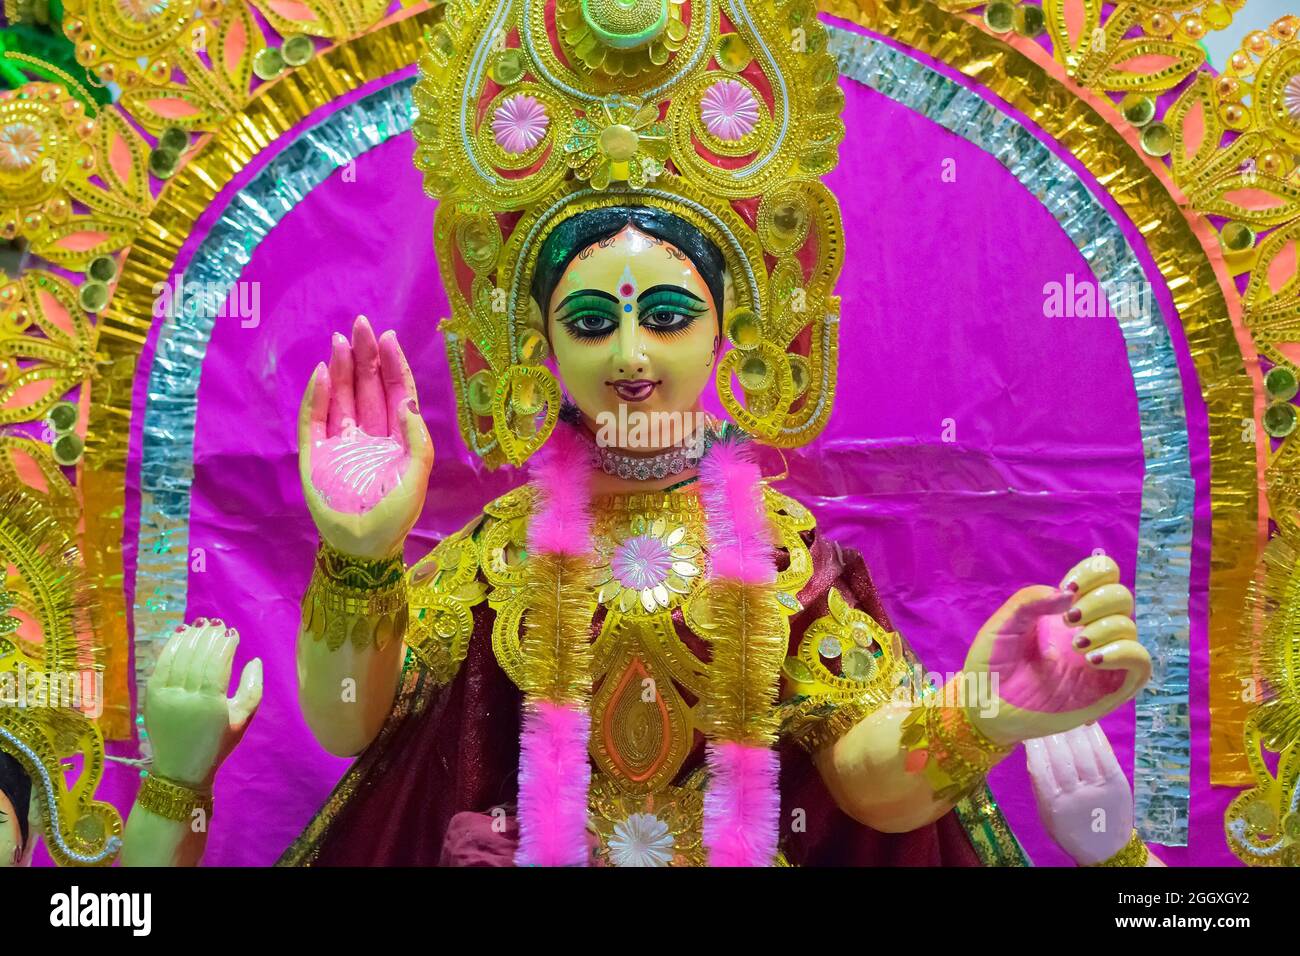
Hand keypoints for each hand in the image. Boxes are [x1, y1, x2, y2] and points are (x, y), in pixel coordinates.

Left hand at [145, 619, 262, 788]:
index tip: (232, 633)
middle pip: (198, 656)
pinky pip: (162, 664)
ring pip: (180, 657)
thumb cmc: (217, 744)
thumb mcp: (243, 720)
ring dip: (191, 637)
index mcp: (211, 703)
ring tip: (201, 625)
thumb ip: (253, 689)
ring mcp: (166, 696)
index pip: (218, 663)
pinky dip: (171, 647)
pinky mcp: (151, 696)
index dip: (225, 644)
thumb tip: (255, 660)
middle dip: (209, 636)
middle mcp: (186, 697)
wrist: (180, 769)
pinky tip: (181, 635)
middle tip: (218, 624)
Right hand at [299, 315, 433, 559]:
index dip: (392, 366)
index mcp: (396, 438)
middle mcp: (368, 434)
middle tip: (360, 326)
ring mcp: (341, 442)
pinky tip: (322, 374)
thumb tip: (408, 401)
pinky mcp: (317, 454)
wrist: (363, 547)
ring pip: (342, 397)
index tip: (388, 338)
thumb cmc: (395, 516)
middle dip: (364, 357)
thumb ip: (417, 439)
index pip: (395, 393)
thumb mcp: (417, 477)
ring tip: (340, 341)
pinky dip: (317, 397)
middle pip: (367, 387)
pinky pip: (315, 419)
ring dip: (341, 369)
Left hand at [963, 554, 1149, 744]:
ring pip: (1129, 627)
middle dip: (1099, 600)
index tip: (1070, 588)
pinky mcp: (1109, 687)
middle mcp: (1089, 630)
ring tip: (1076, 645)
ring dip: (1106, 628)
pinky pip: (1139, 663)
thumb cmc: (992, 665)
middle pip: (1120, 597)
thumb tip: (1069, 595)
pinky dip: (1124, 653)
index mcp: (1065, 610)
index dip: (1094, 573)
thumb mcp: (1004, 624)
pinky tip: (1093, 659)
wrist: (986, 706)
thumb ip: (1030, 601)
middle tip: (1069, 620)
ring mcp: (1101, 658)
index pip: (1103, 577)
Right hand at [1026, 724, 1132, 864]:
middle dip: (1051, 731)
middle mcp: (1075, 795)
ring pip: (1082, 750)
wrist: (1106, 848)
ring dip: (1072, 727)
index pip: (1039, 767)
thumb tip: (1030, 745)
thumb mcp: (1045, 812)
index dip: (1033, 744)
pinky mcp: (1117, 782)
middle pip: (1061, 755)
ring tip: (1064, 710)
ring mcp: (1098, 787)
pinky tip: (1086, 720)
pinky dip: (1094, 733)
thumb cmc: (1069, 826)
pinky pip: (1104, 752)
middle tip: (1045, 711)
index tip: (1028, 726)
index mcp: (1052, 804)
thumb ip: (1039, 782)